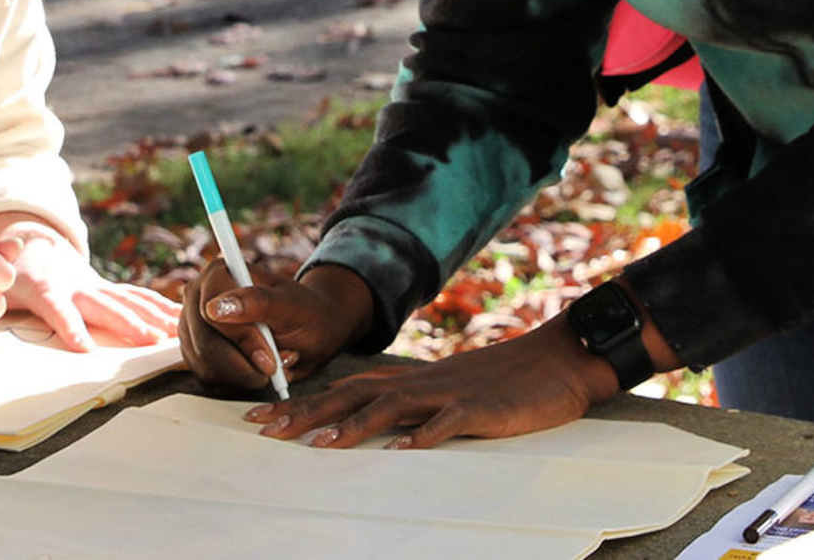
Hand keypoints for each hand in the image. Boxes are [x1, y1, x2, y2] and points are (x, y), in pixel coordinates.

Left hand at [0, 214, 180, 351]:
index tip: (84, 349)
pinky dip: (158, 306)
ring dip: (151, 316)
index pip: (58, 309)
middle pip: (104, 306)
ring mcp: (95, 286)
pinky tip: (177, 318)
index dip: (71, 327)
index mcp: (46, 288)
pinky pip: (135, 297)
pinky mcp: (106, 289)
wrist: (35, 243)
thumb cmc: (12, 271)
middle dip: (128, 324)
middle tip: (148, 342)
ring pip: (127, 300)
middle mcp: (76, 286)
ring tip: (173, 331)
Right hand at [181, 261, 375, 391]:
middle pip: (204, 344)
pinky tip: (255, 368)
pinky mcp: (195, 350)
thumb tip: (216, 308)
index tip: (270, 358)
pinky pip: (206, 377)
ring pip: (204, 365)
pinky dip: (235, 381)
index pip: (211, 313)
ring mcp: (193, 324)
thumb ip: (258, 302)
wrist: (310, 334)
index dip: (241, 340)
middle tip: (275, 367)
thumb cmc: (305, 314)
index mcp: (219, 273)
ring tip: (270, 362)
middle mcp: (199, 296)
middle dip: (244, 365)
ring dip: (242, 374)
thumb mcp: (292, 307)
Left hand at [242, 314, 619, 448]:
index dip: (300, 402)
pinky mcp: (479, 410)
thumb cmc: (499, 383)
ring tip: (320, 445)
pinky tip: (404, 451)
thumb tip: (371, 428)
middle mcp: (419, 384)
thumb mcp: (446, 392)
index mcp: (409, 381)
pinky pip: (448, 424)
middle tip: (264, 429)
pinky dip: (425, 436)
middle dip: (306, 413)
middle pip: (352, 395)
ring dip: (354, 426)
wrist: (553, 362)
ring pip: (391, 408)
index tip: (260, 416)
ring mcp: (448, 395)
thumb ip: (409, 406)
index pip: (343, 389)